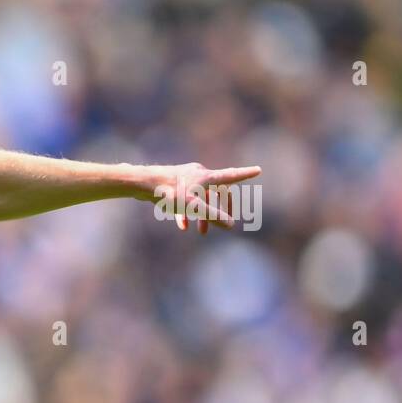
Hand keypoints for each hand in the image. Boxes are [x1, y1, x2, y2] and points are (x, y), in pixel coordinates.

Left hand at [140, 163, 261, 234]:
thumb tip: (231, 225)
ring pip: (200, 197)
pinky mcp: (173, 184)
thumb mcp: (194, 207)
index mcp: (207, 177)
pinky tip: (182, 226)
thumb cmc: (169, 193)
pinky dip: (187, 212)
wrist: (143, 184)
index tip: (258, 170)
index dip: (245, 174)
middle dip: (220, 209)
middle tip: (225, 224)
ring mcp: (185, 178)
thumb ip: (213, 216)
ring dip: (203, 215)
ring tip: (202, 233)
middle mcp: (198, 174)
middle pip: (217, 191)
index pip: (231, 176)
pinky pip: (185, 199)